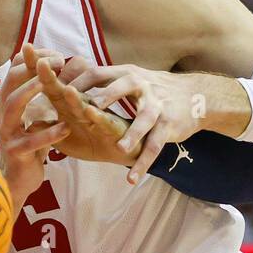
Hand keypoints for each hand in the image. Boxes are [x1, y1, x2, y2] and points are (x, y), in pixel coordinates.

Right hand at [0, 53, 69, 211]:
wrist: (17, 180)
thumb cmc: (27, 144)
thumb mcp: (29, 116)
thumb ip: (33, 94)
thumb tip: (44, 62)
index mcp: (6, 102)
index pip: (14, 71)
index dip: (32, 59)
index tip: (54, 54)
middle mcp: (2, 114)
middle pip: (10, 83)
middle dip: (31, 69)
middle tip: (56, 62)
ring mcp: (7, 133)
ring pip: (13, 106)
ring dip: (30, 92)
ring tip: (49, 84)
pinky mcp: (17, 153)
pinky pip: (32, 141)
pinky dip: (49, 134)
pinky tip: (65, 127)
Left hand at [18, 44, 134, 165]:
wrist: (120, 151)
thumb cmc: (91, 140)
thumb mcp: (64, 138)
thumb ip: (46, 130)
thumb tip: (25, 121)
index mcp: (67, 105)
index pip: (49, 86)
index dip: (35, 72)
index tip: (23, 52)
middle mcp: (81, 105)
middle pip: (63, 89)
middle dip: (50, 77)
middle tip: (39, 61)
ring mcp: (96, 115)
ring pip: (84, 104)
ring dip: (74, 97)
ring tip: (66, 88)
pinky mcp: (111, 127)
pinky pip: (103, 121)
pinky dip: (97, 117)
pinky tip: (90, 110)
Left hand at [60, 61, 210, 184]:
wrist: (196, 96)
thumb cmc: (153, 89)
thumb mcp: (129, 79)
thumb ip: (103, 82)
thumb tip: (68, 83)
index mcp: (126, 74)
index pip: (97, 73)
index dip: (78, 82)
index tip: (56, 92)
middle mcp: (142, 86)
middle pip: (122, 87)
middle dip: (106, 97)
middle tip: (87, 111)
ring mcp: (157, 106)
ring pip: (144, 120)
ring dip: (133, 135)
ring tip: (120, 149)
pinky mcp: (169, 125)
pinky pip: (155, 146)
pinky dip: (144, 163)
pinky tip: (132, 178)